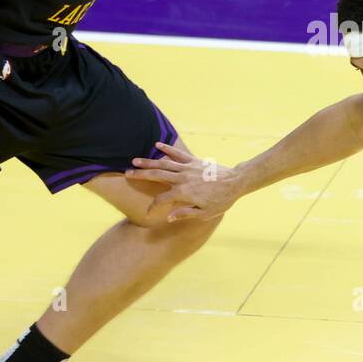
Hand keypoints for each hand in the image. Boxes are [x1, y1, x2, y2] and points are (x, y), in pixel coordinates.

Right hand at [126, 142, 240, 223]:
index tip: (148, 212)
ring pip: (164, 164)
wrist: (236, 182)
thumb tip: (169, 217)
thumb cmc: (221, 200)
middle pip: (157, 175)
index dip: (153, 207)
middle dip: (140, 175)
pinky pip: (178, 154)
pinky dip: (167, 149)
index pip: (161, 200)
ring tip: (135, 161)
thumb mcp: (205, 213)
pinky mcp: (194, 161)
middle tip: (126, 173)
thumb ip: (185, 214)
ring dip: (148, 162)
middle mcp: (182, 178)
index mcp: (183, 193)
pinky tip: (157, 145)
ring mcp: (188, 168)